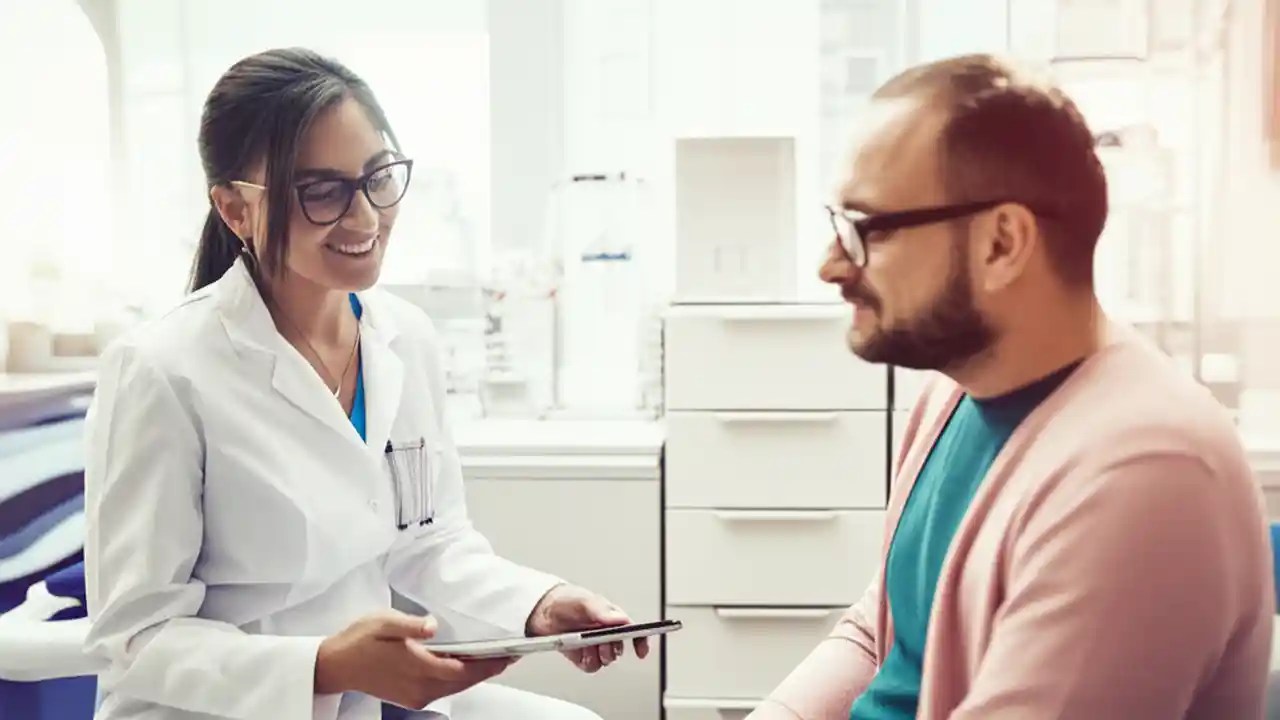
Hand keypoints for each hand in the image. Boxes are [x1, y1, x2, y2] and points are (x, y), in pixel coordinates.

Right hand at [315, 610, 514, 708]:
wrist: (336, 664)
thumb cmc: (359, 640)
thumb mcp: (384, 622)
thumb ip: (411, 624)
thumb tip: (432, 625)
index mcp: (418, 668)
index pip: (464, 669)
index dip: (489, 662)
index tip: (509, 653)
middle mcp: (421, 688)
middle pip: (465, 681)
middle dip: (489, 668)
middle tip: (511, 654)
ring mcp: (417, 696)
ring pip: (457, 687)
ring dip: (477, 674)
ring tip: (495, 658)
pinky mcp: (413, 698)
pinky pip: (445, 689)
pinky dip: (461, 678)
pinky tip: (468, 666)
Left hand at [525, 583, 650, 672]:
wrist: (542, 610)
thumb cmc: (566, 601)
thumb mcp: (584, 602)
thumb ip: (602, 612)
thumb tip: (621, 619)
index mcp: (611, 617)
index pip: (632, 630)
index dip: (641, 641)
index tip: (641, 651)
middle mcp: (605, 632)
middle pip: (619, 648)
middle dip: (612, 648)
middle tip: (602, 643)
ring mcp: (593, 645)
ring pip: (606, 660)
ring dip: (598, 655)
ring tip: (587, 646)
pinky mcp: (582, 656)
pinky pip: (591, 666)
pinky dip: (587, 661)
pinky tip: (580, 652)